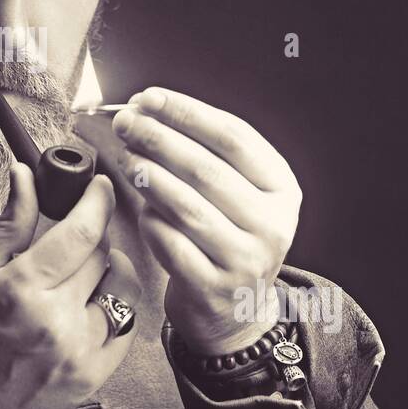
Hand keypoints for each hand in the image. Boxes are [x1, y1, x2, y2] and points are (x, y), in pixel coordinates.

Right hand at [0, 163, 141, 408]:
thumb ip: (11, 226)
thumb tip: (25, 177)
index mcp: (23, 289)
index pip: (81, 231)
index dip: (97, 201)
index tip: (101, 188)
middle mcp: (57, 319)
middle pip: (101, 256)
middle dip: (93, 237)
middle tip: (78, 235)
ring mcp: (80, 350)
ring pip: (122, 290)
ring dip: (111, 270)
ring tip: (89, 269)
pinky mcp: (93, 376)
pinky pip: (126, 327)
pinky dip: (117, 307)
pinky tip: (97, 302)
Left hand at [111, 87, 301, 356]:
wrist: (237, 311)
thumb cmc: (227, 236)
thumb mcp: (239, 194)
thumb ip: (208, 153)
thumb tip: (149, 108)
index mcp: (281, 189)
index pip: (233, 137)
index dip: (187, 112)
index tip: (149, 97)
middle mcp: (272, 224)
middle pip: (206, 168)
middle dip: (158, 138)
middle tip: (126, 123)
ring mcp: (245, 259)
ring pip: (187, 206)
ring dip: (149, 176)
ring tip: (126, 157)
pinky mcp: (215, 288)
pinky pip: (172, 245)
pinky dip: (151, 222)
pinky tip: (139, 209)